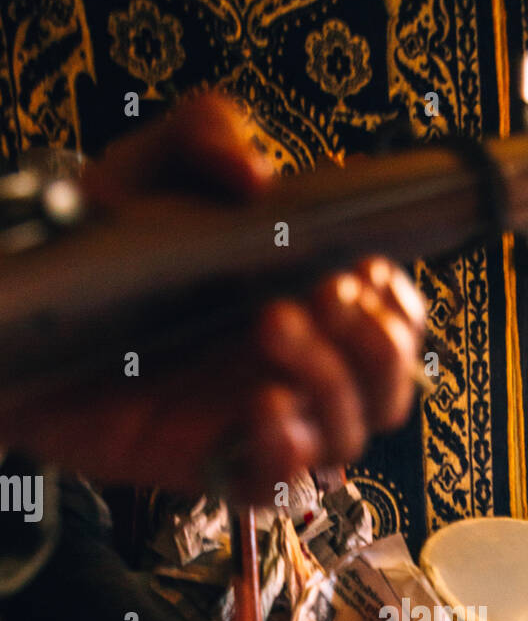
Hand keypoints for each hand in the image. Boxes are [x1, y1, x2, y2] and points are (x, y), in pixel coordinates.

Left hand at [10, 94, 426, 501]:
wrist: (24, 311)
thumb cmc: (97, 245)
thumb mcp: (152, 166)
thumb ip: (207, 134)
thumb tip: (259, 176)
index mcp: (305, 300)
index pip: (394, 321)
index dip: (396, 303)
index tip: (359, 265)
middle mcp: (294, 366)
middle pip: (389, 386)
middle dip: (375, 342)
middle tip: (320, 292)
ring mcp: (260, 419)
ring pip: (349, 434)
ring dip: (330, 381)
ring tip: (271, 325)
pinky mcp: (214, 464)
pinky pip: (281, 486)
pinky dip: (289, 453)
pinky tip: (263, 408)